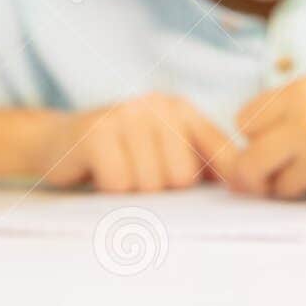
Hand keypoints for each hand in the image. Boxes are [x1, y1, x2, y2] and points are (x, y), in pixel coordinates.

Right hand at [34, 94, 235, 192]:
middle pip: (182, 177)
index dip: (229, 180)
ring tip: (120, 175)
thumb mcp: (164, 153)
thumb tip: (248, 187)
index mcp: (182, 111)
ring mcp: (126, 115)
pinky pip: (119, 184)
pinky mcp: (96, 132)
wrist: (56, 141)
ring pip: (150, 184)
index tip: (234, 199)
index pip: (221, 153)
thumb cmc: (120, 156)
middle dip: (161, 191)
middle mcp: (157, 106)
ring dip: (132, 193)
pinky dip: (109, 192)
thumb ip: (203, 166)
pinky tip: (99, 175)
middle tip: (139, 179)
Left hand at [229, 76, 305, 202]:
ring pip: (272, 182)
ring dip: (288, 184)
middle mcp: (304, 118)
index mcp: (302, 91)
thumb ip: (287, 114)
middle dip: (255, 172)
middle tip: (270, 177)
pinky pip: (299, 196)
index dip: (257, 136)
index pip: (245, 120)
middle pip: (247, 158)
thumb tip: (244, 155)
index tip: (273, 142)